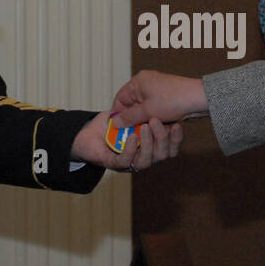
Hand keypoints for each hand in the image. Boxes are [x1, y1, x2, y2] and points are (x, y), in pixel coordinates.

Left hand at [69, 110, 183, 171]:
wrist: (86, 133)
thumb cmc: (111, 125)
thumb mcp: (131, 114)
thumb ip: (146, 111)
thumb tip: (163, 102)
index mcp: (151, 147)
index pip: (170, 148)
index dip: (176, 139)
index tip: (177, 124)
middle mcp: (143, 158)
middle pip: (161, 155)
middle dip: (162, 138)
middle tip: (157, 121)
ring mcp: (129, 163)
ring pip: (145, 161)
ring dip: (147, 144)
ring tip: (145, 127)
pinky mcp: (112, 164)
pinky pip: (125, 161)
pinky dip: (130, 150)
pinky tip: (132, 138)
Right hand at [110, 70, 207, 127]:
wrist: (199, 99)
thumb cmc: (175, 99)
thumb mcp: (147, 111)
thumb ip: (129, 117)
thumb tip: (116, 122)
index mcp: (139, 81)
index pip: (120, 98)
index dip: (118, 114)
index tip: (116, 128)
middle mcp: (147, 84)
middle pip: (132, 105)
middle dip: (132, 119)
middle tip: (130, 133)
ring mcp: (157, 92)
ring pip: (144, 110)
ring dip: (144, 121)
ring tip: (145, 131)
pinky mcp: (166, 100)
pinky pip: (155, 111)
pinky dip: (154, 120)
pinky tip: (156, 127)